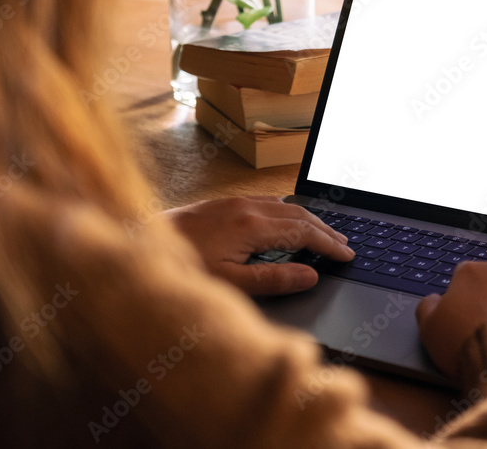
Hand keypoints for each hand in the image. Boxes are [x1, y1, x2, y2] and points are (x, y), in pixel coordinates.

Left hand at [165, 197, 353, 294]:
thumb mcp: (230, 283)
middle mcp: (247, 208)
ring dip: (309, 219)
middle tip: (345, 244)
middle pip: (300, 215)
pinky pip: (267, 202)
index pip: (305, 233)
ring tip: (325, 233)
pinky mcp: (222, 203)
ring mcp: (234, 202)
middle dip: (326, 230)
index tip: (347, 255)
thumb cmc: (181, 268)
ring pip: (285, 206)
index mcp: (253, 227)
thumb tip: (310, 275)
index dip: (329, 245)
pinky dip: (288, 212)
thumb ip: (274, 279)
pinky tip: (288, 220)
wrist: (139, 244)